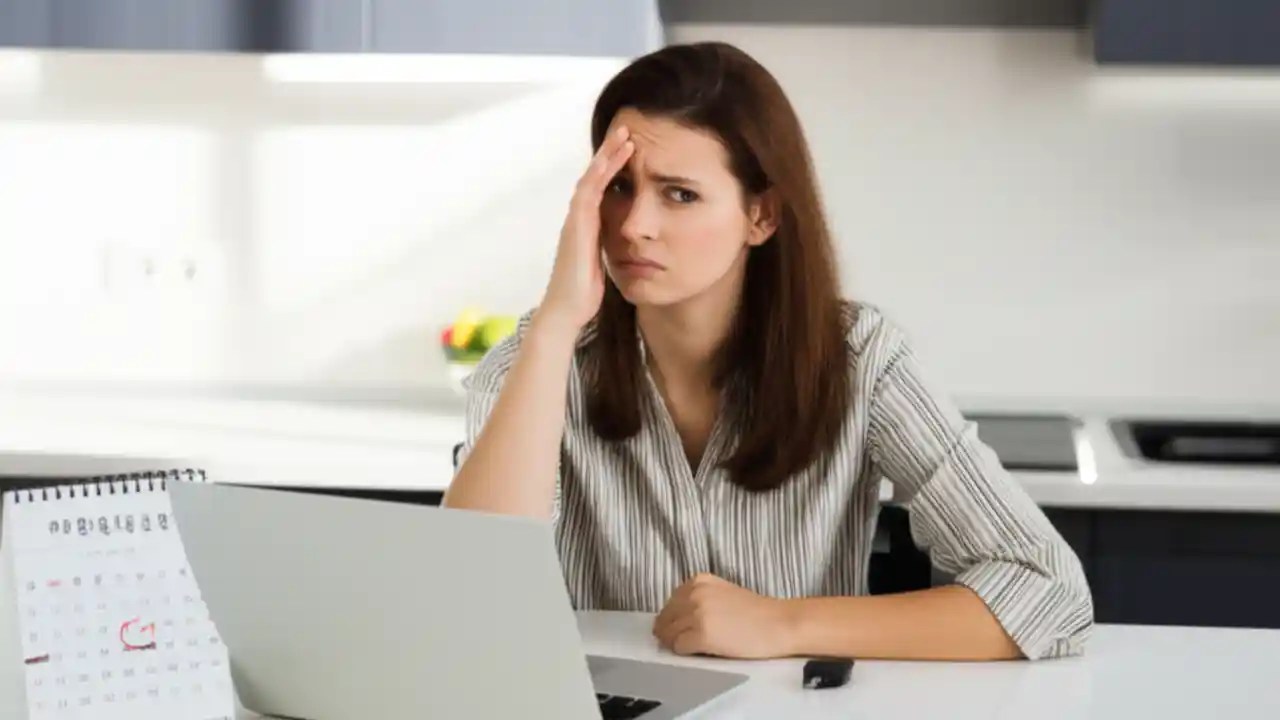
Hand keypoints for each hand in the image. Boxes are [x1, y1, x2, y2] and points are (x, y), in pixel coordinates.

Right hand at [537, 125, 634, 332]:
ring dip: (607, 155)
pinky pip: (589, 191)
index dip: (615, 166)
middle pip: (595, 175)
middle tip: (628, 129)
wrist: (566, 310)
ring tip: (625, 135)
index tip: (631, 149)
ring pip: (591, 177)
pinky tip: (614, 158)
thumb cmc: (584, 291)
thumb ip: (611, 246)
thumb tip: (629, 241)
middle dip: (610, 152)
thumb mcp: (604, 262)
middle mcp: (579, 217)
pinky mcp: (576, 225)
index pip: (601, 187)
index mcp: (587, 225)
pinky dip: (602, 173)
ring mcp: (575, 219)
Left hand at [652, 573, 797, 659]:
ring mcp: (697, 614)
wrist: (778, 624)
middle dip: (669, 632)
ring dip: (676, 643)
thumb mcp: (722, 592)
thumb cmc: (756, 612)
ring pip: (668, 634)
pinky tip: (702, 651)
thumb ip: (698, 598)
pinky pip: (679, 647)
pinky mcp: (702, 635)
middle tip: (682, 642)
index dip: (672, 619)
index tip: (678, 628)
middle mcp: (694, 594)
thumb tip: (676, 617)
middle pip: (664, 618)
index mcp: (698, 581)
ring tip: (695, 646)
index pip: (669, 603)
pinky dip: (685, 652)